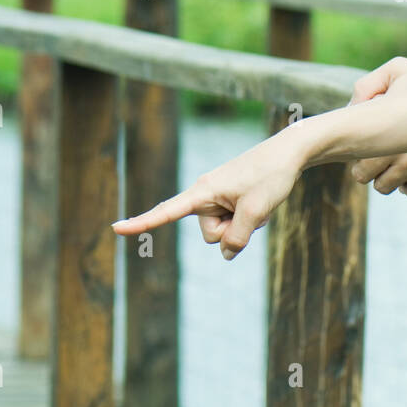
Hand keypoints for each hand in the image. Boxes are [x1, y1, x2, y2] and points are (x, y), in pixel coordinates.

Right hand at [112, 133, 303, 260]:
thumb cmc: (272, 176)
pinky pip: (235, 222)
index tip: (115, 229)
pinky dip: (249, 219)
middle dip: (233, 231)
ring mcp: (219, 197)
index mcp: (204, 191)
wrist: (291, 152)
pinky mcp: (230, 199)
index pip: (166, 211)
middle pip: (211, 235)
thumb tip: (227, 254)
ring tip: (259, 201)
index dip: (141, 223)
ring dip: (244, 225)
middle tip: (253, 206)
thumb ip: (237, 238)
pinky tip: (262, 201)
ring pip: (225, 232)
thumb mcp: (256, 212)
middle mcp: (206, 194)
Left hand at [348, 56, 406, 197]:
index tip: (371, 147)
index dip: (363, 160)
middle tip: (388, 151)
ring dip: (397, 176)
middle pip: (378, 184)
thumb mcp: (400, 69)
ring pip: (395, 189)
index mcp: (391, 131)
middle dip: (378, 171)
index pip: (361, 170)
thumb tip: (350, 113)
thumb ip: (367, 87)